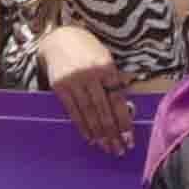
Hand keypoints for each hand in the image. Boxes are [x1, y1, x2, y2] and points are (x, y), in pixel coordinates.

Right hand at [36, 23, 131, 155]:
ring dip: (98, 134)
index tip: (129, 139)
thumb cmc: (88, 50)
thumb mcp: (105, 59)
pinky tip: (89, 138)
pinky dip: (82, 126)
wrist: (59, 38)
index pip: (118, 100)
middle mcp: (90, 74)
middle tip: (118, 150)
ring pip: (89, 113)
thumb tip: (125, 110)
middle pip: (104, 110)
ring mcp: (74, 81)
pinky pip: (73, 111)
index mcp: (106, 67)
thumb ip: (113, 81)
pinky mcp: (60, 87)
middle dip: (112, 133)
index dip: (124, 122)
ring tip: (106, 147)